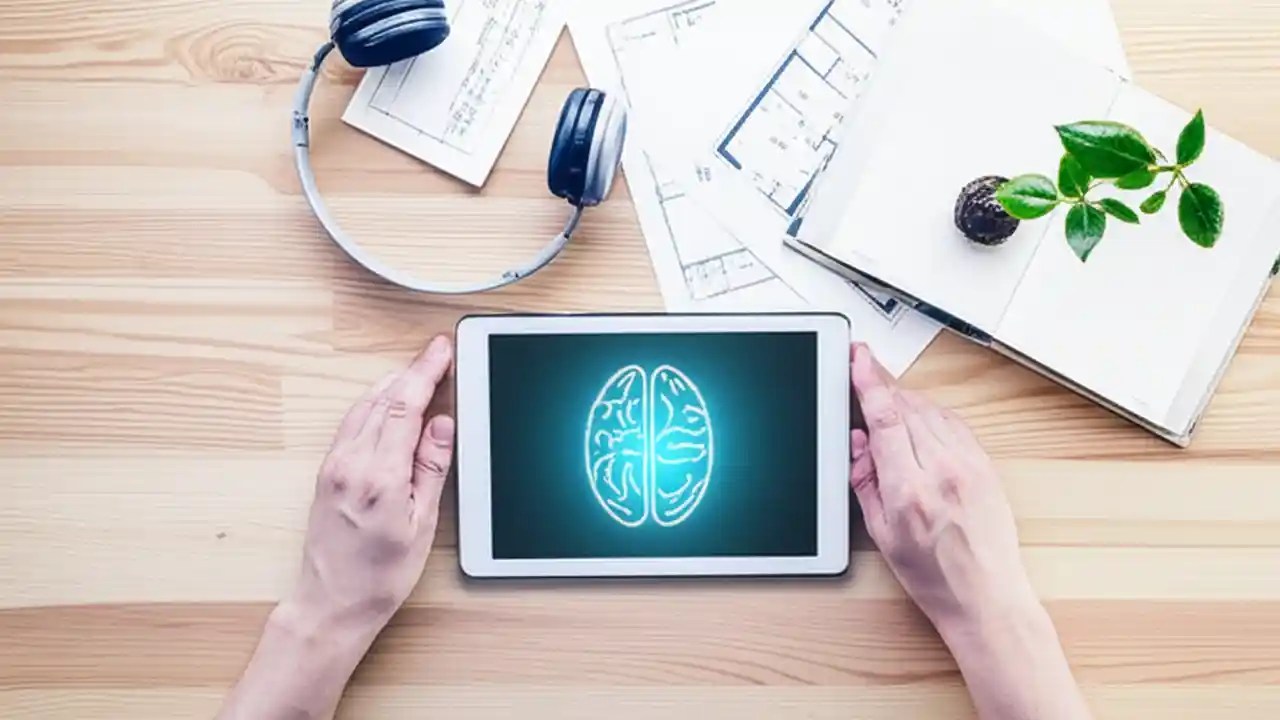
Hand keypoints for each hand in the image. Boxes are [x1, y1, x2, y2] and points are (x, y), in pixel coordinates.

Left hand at [219, 335, 456, 719]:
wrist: (331, 603)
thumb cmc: (378, 576)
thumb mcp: (421, 524)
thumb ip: (431, 468)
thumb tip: (442, 425)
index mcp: (378, 476)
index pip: (404, 405)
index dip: (425, 371)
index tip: (441, 350)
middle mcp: (349, 464)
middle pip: (383, 398)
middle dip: (412, 371)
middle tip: (437, 355)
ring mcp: (333, 466)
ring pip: (364, 406)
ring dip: (392, 384)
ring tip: (419, 373)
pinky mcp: (326, 472)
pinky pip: (352, 422)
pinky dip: (375, 403)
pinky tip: (389, 403)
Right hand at [848, 343, 1033, 630]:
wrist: (986, 596)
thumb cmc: (934, 575)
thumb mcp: (881, 533)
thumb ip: (865, 482)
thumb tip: (857, 442)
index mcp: (910, 490)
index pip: (886, 418)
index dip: (869, 381)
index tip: (858, 358)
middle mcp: (943, 471)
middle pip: (907, 406)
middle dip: (881, 384)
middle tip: (862, 371)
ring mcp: (969, 466)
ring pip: (930, 410)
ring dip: (904, 399)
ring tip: (885, 402)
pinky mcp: (985, 466)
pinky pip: (953, 423)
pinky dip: (930, 414)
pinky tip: (918, 420)